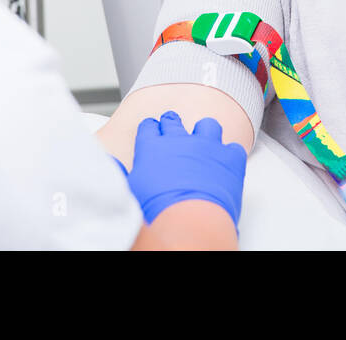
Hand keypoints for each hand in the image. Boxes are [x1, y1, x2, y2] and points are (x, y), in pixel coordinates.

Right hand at [117, 110, 246, 228]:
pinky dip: (229, 155)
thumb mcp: (130, 192)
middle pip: (174, 122)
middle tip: (172, 126)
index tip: (152, 129)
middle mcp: (180, 141)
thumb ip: (120, 174)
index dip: (150, 128)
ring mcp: (207, 146)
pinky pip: (232, 148)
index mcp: (152, 147)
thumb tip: (112, 165)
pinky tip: (225, 163)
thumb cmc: (157, 213)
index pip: (149, 127)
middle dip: (172, 123)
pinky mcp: (230, 158)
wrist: (190, 223)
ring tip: (203, 142)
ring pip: (207, 126)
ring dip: (205, 133)